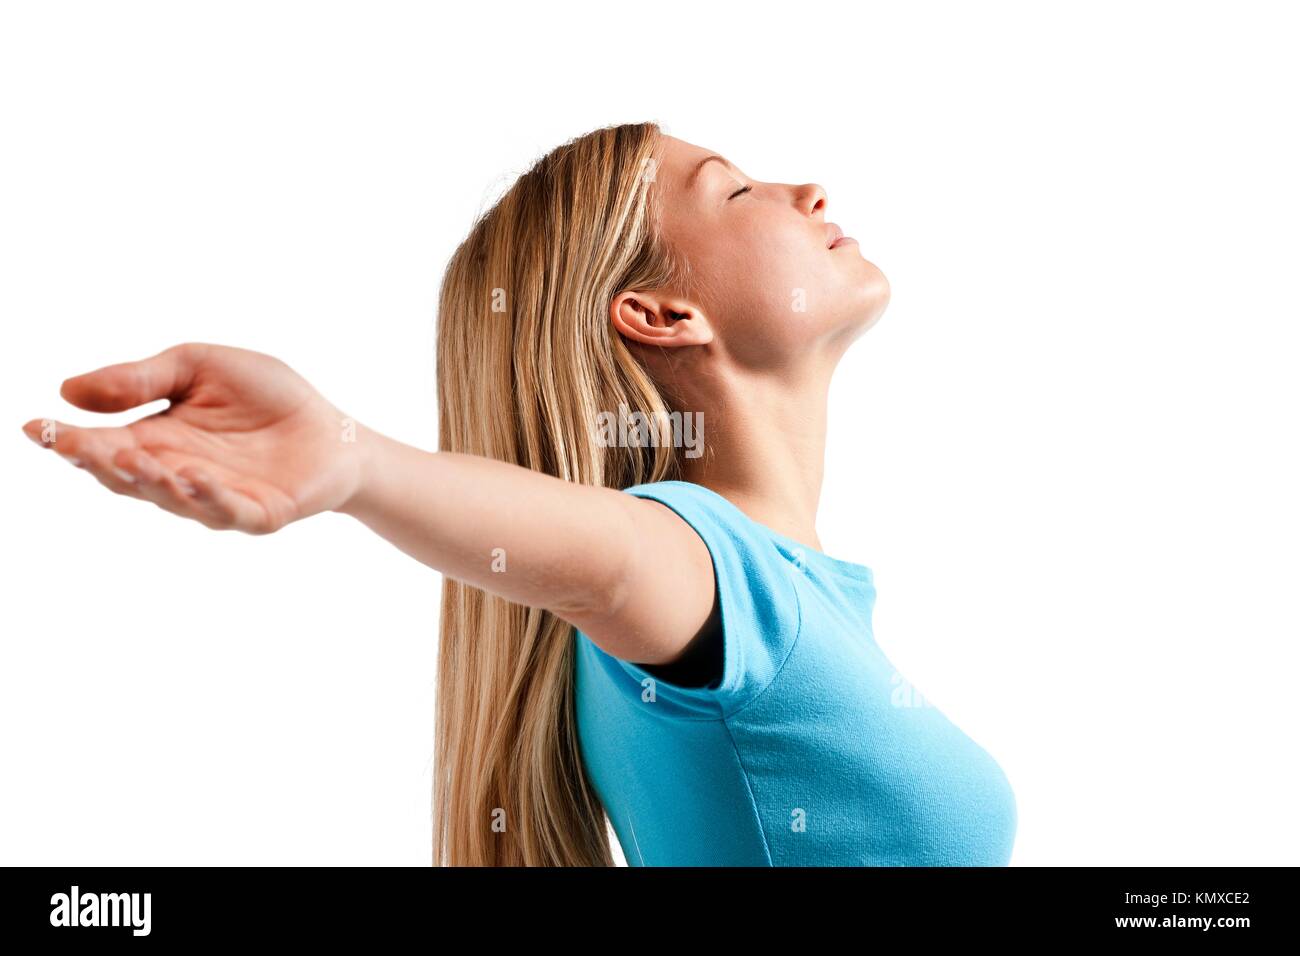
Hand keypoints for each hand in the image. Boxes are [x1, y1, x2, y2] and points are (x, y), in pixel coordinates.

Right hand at [21, 342, 365, 533]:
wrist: (333, 426)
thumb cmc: (267, 395)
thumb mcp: (198, 367)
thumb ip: (140, 379)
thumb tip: (67, 391)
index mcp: (157, 439)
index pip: (101, 443)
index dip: (67, 439)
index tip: (34, 427)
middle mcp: (177, 474)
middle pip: (126, 476)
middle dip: (100, 461)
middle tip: (79, 445)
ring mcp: (215, 499)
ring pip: (171, 497)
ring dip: (149, 479)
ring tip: (130, 455)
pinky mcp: (256, 514)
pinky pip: (227, 511)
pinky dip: (209, 496)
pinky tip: (192, 474)